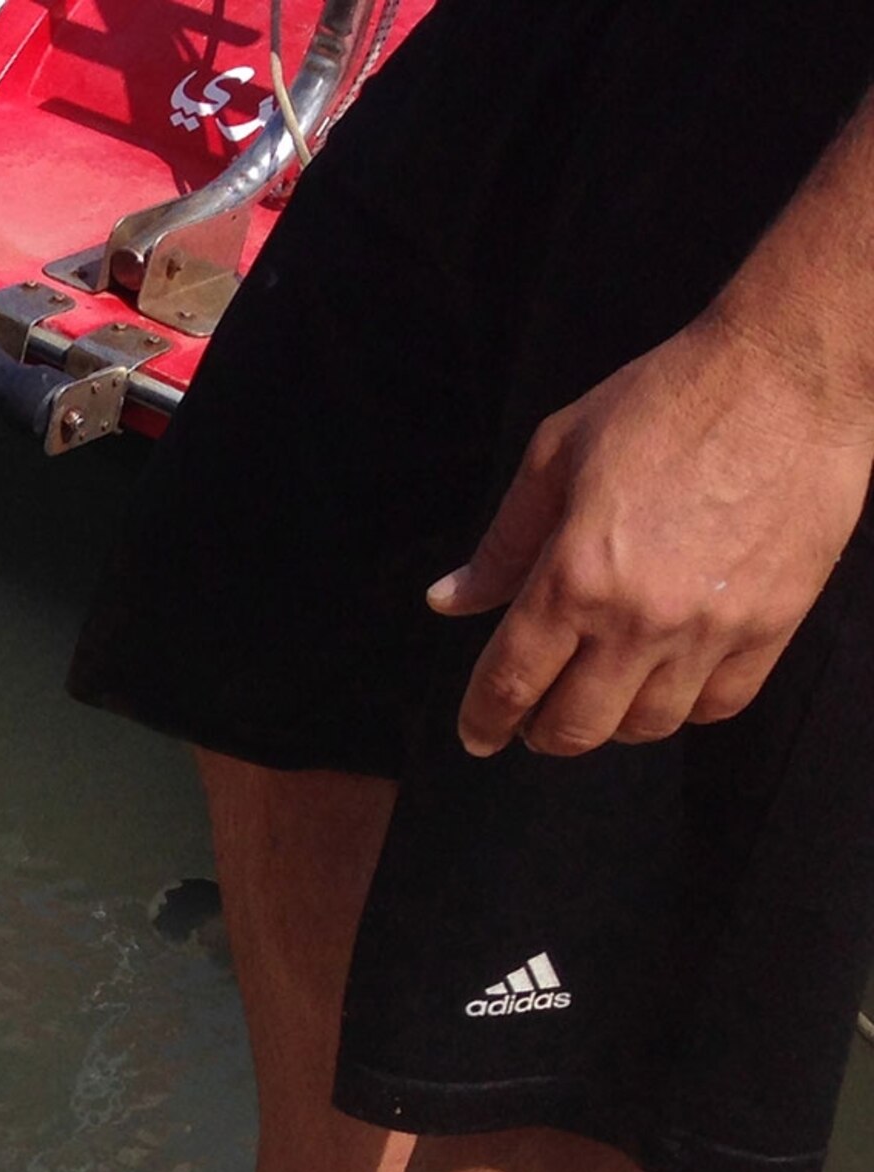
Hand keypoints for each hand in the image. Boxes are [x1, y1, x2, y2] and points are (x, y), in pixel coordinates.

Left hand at [427, 313, 873, 756]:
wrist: (790, 370)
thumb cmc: (668, 400)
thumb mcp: (555, 456)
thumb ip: (503, 543)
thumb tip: (449, 600)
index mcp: (575, 576)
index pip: (511, 683)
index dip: (484, 721)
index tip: (478, 734)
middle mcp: (640, 617)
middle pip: (575, 727)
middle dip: (543, 732)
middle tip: (536, 718)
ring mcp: (712, 626)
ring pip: (647, 726)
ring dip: (613, 723)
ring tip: (601, 693)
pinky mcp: (773, 622)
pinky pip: (719, 704)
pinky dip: (684, 707)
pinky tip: (666, 680)